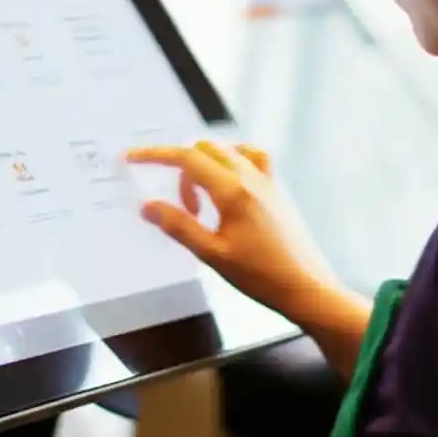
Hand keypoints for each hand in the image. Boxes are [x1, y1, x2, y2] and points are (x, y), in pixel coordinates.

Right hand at [126, 142, 336, 316]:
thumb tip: (147, 205)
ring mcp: (268, 181)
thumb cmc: (260, 276)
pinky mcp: (278, 189)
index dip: (154, 155)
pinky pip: (252, 159)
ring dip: (205, 164)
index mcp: (234, 191)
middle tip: (181, 208)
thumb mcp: (212, 255)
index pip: (186, 158)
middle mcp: (252, 177)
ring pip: (228, 150)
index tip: (131, 158)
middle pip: (205, 149)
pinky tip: (226, 189)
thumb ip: (179, 226)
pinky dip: (231, 163)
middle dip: (181, 168)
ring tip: (202, 203)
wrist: (306, 287)